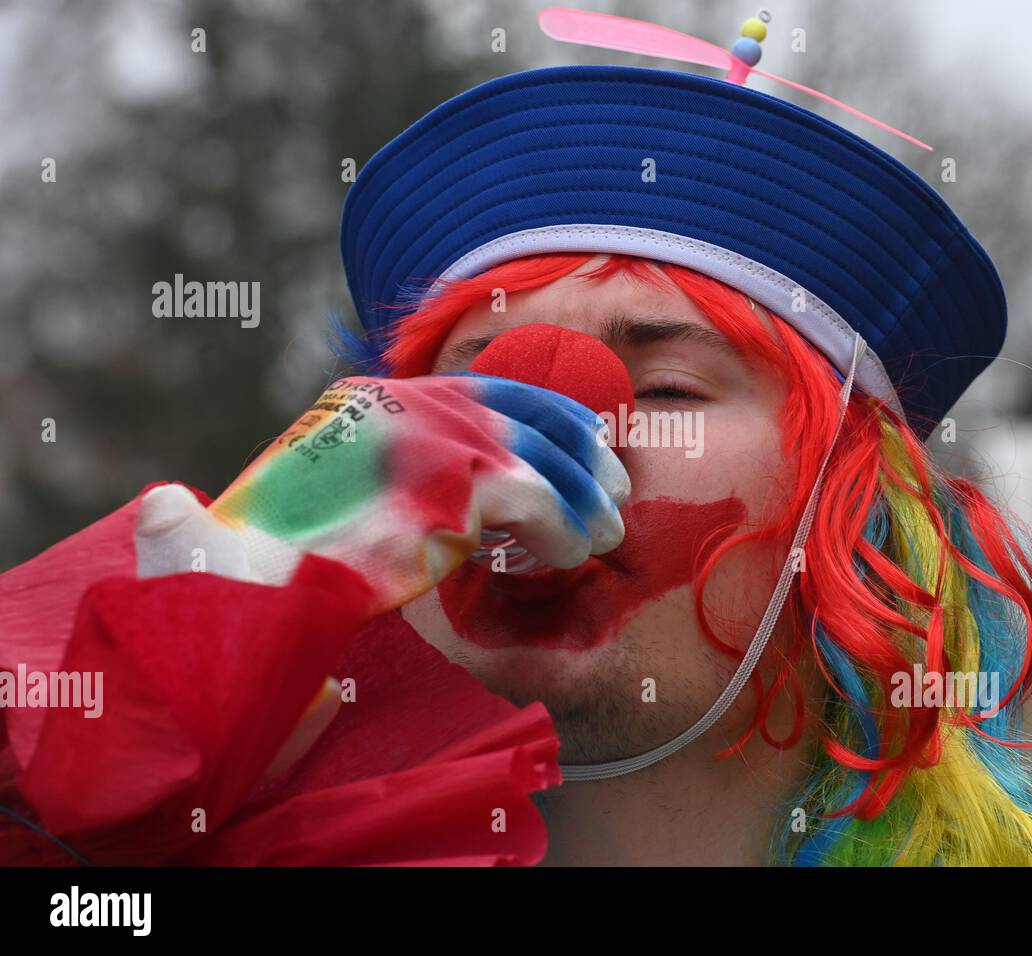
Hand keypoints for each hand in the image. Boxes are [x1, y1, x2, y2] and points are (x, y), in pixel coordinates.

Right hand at [207, 373, 629, 613]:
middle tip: (615, 489)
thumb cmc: (280, 551)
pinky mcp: (455, 487)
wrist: (246, 576)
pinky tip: (569, 557)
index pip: (491, 390)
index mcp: (383, 397)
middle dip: (581, 452)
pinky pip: (540, 506)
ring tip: (606, 535)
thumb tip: (465, 488)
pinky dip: (563, 532)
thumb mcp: (338, 484)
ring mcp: (436, 439)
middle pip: (529, 416)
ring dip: (584, 501)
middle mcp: (415, 404)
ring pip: (545, 461)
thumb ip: (399, 470)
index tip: (584, 443)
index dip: (549, 416)